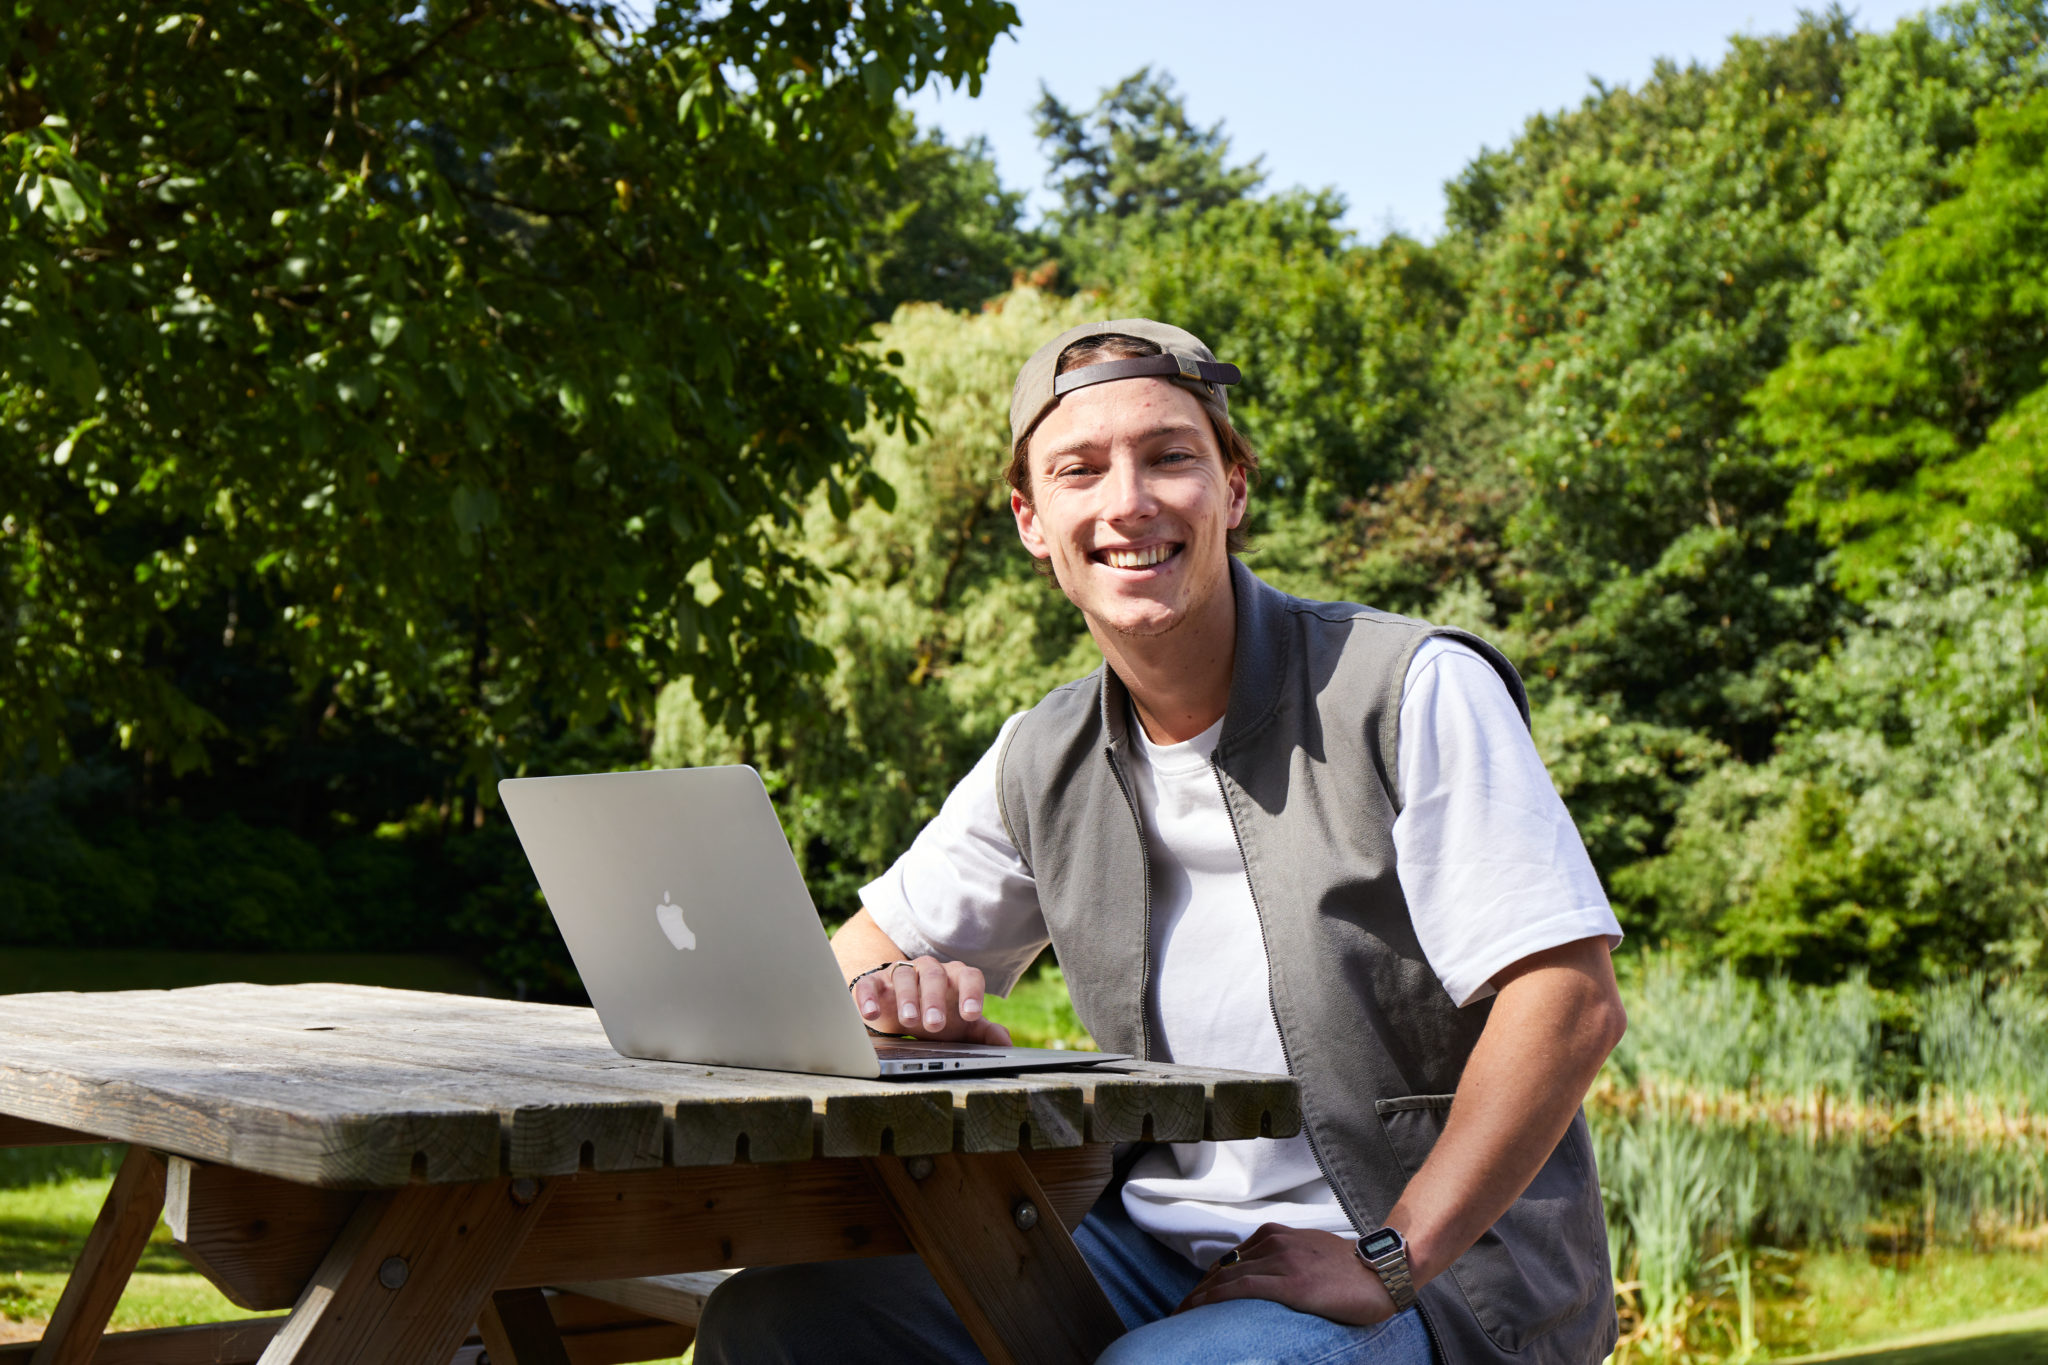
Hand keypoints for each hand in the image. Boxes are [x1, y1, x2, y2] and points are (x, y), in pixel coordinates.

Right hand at [850, 957, 1011, 1044]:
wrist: (901, 1007)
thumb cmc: (937, 1014)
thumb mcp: (960, 1025)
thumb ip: (983, 1032)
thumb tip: (1006, 1043)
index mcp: (955, 978)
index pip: (969, 976)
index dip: (971, 992)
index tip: (972, 1013)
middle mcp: (929, 971)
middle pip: (934, 975)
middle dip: (935, 999)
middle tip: (935, 1024)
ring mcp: (901, 973)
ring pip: (904, 976)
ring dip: (906, 997)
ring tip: (908, 1021)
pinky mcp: (875, 982)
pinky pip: (870, 983)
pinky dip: (868, 996)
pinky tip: (871, 1013)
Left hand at [1175, 1225, 1396, 1325]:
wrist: (1383, 1272)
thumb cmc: (1350, 1269)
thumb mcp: (1310, 1251)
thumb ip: (1283, 1258)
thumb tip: (1260, 1279)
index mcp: (1277, 1235)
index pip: (1231, 1259)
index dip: (1208, 1281)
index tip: (1193, 1299)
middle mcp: (1276, 1243)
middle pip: (1224, 1269)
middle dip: (1199, 1292)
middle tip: (1181, 1313)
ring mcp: (1283, 1262)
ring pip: (1228, 1278)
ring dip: (1200, 1298)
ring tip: (1184, 1318)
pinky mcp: (1292, 1284)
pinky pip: (1243, 1288)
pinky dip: (1216, 1299)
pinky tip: (1201, 1310)